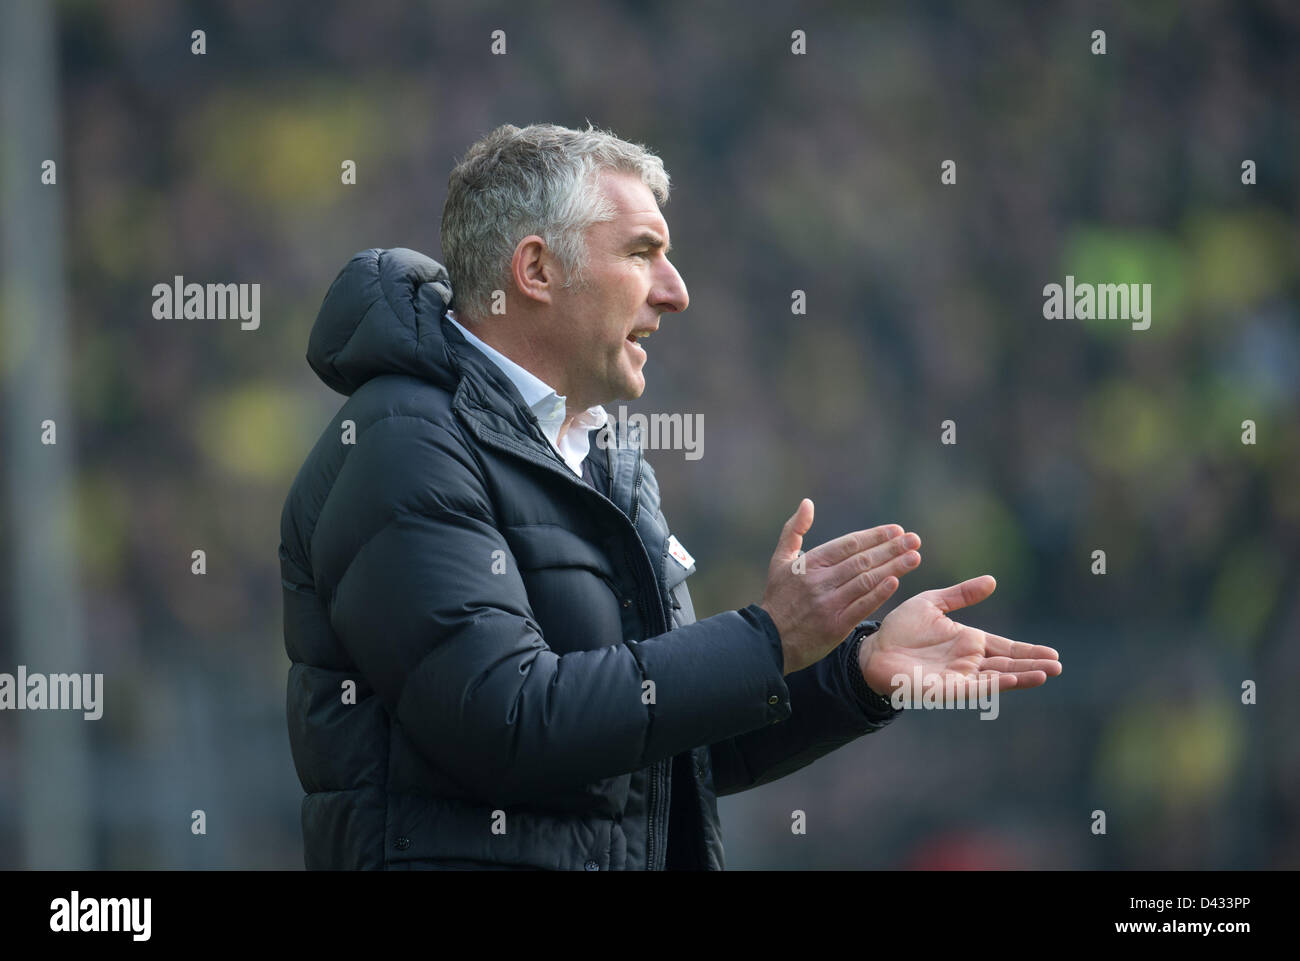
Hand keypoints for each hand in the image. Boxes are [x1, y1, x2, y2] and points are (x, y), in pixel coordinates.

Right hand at [760, 498, 921, 675]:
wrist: (769, 641)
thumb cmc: (778, 598)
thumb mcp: (779, 561)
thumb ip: (793, 530)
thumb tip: (807, 503)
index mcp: (809, 564)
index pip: (848, 545)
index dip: (874, 536)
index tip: (896, 530)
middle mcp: (820, 581)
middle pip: (862, 561)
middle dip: (891, 548)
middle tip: (914, 540)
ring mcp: (828, 604)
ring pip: (866, 581)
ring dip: (893, 567)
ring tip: (914, 557)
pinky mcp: (835, 626)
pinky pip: (862, 606)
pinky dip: (879, 593)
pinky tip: (896, 581)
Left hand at [858, 575, 1061, 700]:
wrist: (873, 650)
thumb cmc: (900, 629)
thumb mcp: (933, 604)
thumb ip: (961, 595)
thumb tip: (992, 581)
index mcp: (968, 641)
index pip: (1006, 647)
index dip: (1028, 650)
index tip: (1053, 653)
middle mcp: (968, 661)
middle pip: (1008, 664)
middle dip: (1033, 665)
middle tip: (1059, 666)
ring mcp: (959, 676)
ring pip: (997, 678)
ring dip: (1021, 677)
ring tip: (1046, 674)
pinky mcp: (946, 689)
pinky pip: (974, 688)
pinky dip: (995, 684)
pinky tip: (1012, 680)